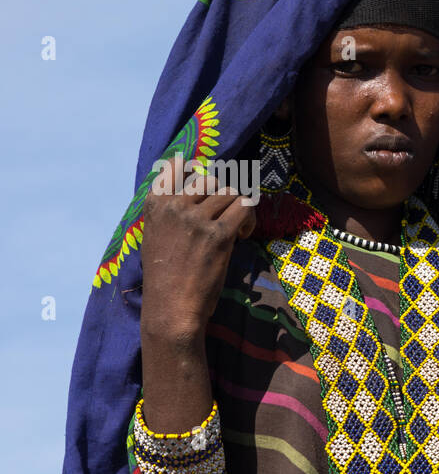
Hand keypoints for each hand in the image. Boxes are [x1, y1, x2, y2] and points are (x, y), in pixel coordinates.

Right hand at [140, 153, 256, 341]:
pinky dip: (249, 219)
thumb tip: (195, 190)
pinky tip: (242, 236)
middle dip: (222, 196)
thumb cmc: (165, 277)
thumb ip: (169, 212)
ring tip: (236, 229)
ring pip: (230, 192)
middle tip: (225, 218)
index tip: (207, 187)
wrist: (171, 308)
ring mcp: (196, 219)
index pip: (175, 166)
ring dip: (238, 208)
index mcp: (155, 205)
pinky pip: (245, 207)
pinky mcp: (219, 235)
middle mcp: (174, 206)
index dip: (196, 169)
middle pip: (210, 179)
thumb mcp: (155, 236)